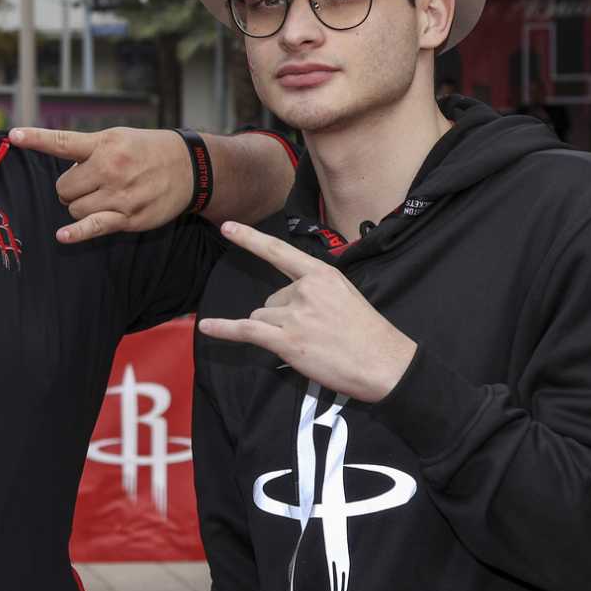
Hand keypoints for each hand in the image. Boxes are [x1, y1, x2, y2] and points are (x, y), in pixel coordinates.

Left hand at [8, 126, 192, 240]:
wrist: (190, 167)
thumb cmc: (148, 151)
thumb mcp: (119, 138)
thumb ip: (89, 150)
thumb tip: (63, 166)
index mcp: (104, 144)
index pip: (62, 142)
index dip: (35, 139)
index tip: (14, 136)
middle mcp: (110, 168)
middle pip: (64, 187)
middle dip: (71, 187)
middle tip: (92, 183)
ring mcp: (119, 194)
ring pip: (74, 208)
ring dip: (81, 206)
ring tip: (104, 196)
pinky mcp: (128, 217)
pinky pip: (94, 227)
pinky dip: (76, 233)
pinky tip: (63, 236)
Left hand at [197, 222, 417, 401]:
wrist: (384, 363)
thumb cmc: (368, 334)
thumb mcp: (345, 295)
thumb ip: (315, 290)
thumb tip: (287, 300)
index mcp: (321, 274)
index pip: (279, 252)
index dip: (250, 239)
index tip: (228, 227)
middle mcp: (304, 290)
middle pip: (270, 299)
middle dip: (283, 317)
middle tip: (316, 333)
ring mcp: (294, 315)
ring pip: (263, 318)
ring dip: (276, 333)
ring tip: (310, 345)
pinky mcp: (286, 341)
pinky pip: (245, 331)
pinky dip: (224, 329)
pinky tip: (207, 327)